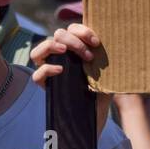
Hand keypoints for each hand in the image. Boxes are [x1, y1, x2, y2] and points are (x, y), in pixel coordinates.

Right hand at [30, 23, 108, 137]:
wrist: (96, 119)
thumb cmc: (102, 93)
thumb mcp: (107, 72)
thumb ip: (105, 59)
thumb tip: (112, 43)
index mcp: (75, 50)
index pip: (72, 30)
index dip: (82, 30)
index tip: (97, 43)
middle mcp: (61, 58)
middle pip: (57, 35)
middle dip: (73, 39)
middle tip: (88, 54)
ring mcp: (51, 72)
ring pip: (38, 51)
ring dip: (52, 46)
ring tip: (65, 51)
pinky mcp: (46, 87)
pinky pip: (37, 75)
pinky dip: (46, 69)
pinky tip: (60, 70)